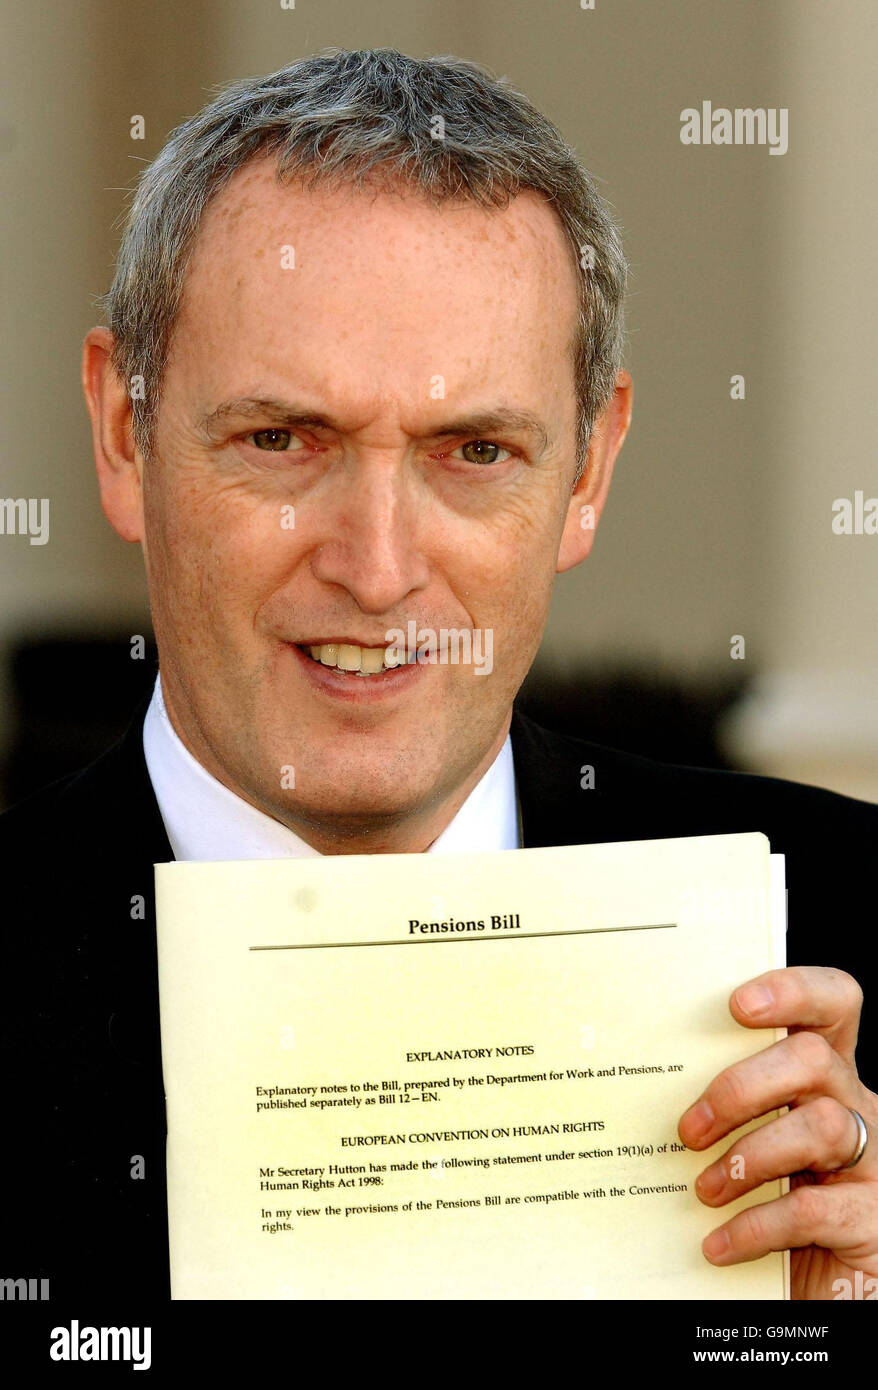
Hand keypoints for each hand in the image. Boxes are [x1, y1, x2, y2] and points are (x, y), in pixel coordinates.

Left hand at [677, 966, 877, 1298]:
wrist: (821, 1289)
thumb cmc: (770, 1197)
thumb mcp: (751, 1139)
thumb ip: (727, 1106)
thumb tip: (647, 1080)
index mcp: (825, 1076)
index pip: (833, 1004)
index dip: (794, 991)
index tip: (737, 1004)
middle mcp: (856, 1108)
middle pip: (815, 1060)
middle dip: (742, 1087)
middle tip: (689, 1128)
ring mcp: (871, 1164)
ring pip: (822, 1126)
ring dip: (750, 1155)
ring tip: (705, 1188)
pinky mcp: (871, 1223)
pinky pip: (815, 1209)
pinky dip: (757, 1225)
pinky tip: (719, 1242)